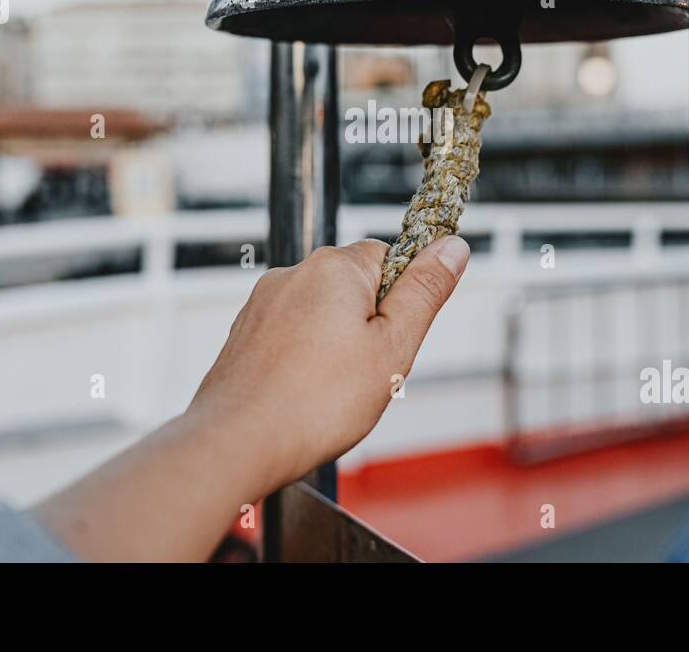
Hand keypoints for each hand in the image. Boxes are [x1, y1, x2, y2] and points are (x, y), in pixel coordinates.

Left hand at [191, 235, 470, 490]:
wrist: (237, 443)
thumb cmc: (315, 403)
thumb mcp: (394, 346)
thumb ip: (425, 290)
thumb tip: (452, 246)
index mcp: (334, 267)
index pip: (390, 256)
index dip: (402, 300)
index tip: (396, 338)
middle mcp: (293, 275)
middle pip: (354, 288)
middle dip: (369, 327)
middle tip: (367, 373)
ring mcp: (264, 304)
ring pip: (322, 315)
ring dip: (335, 345)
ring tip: (331, 391)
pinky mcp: (246, 334)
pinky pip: (291, 337)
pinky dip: (304, 360)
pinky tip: (304, 394)